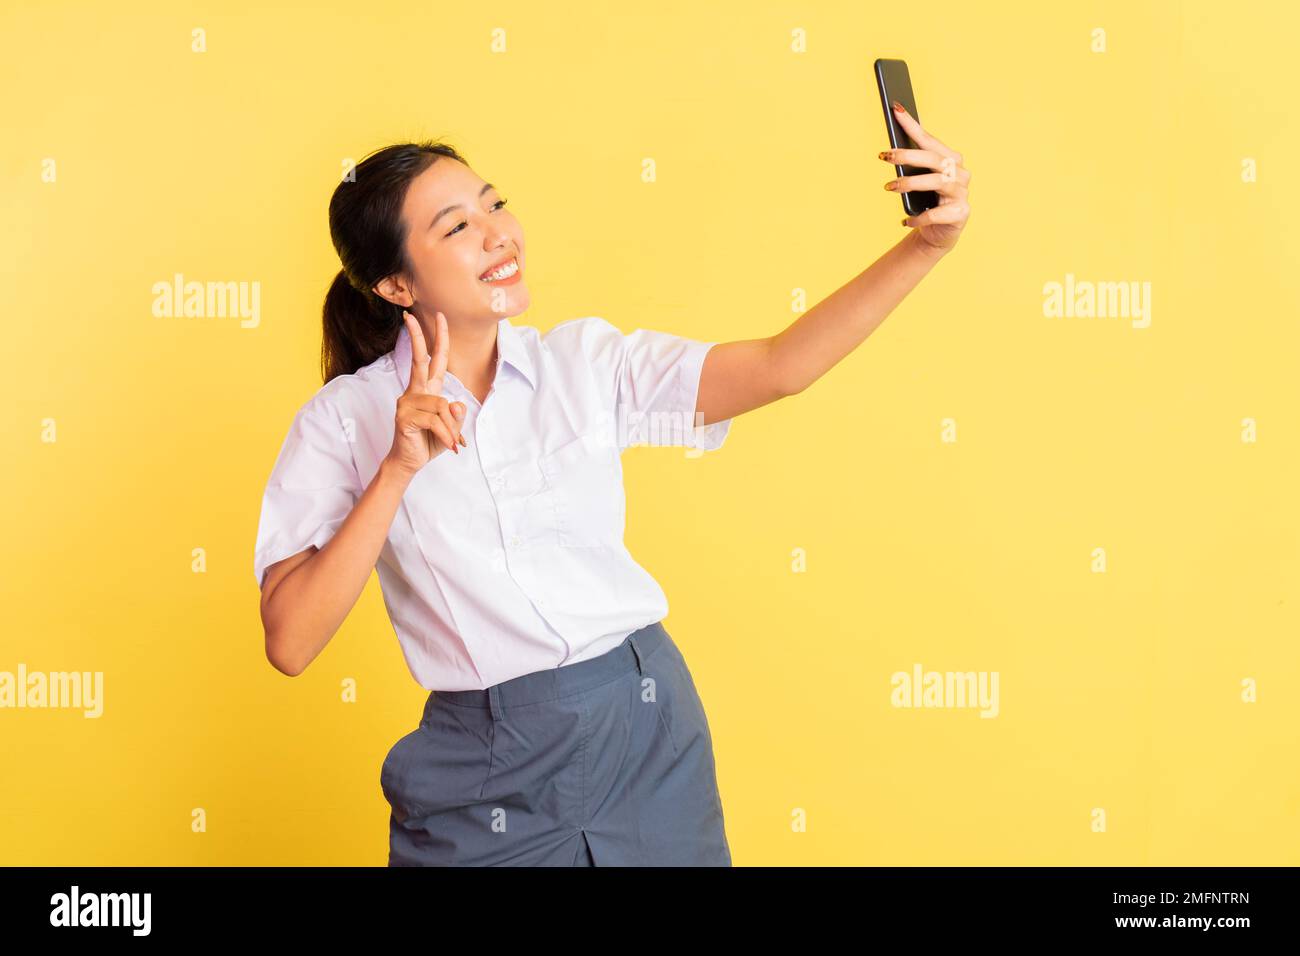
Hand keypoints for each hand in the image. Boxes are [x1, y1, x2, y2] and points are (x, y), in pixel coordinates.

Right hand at [385, 310, 467, 477]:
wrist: (409, 462)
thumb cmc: (428, 442)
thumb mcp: (450, 428)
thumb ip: (455, 415)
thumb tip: (456, 403)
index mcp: (427, 390)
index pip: (432, 360)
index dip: (438, 339)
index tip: (439, 316)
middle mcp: (414, 391)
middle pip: (420, 360)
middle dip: (420, 337)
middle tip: (416, 315)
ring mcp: (407, 403)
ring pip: (441, 406)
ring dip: (451, 428)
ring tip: (452, 443)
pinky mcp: (404, 417)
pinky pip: (435, 421)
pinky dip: (445, 435)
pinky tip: (448, 446)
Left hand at [880, 101, 970, 255]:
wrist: (938, 233)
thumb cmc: (926, 202)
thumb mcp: (918, 181)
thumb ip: (911, 165)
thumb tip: (890, 150)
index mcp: (951, 159)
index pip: (929, 139)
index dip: (912, 125)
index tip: (896, 109)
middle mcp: (960, 173)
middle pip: (933, 159)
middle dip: (907, 155)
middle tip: (884, 155)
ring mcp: (962, 193)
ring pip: (937, 182)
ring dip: (910, 183)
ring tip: (889, 187)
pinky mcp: (960, 214)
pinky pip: (936, 214)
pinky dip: (918, 217)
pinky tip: (905, 220)